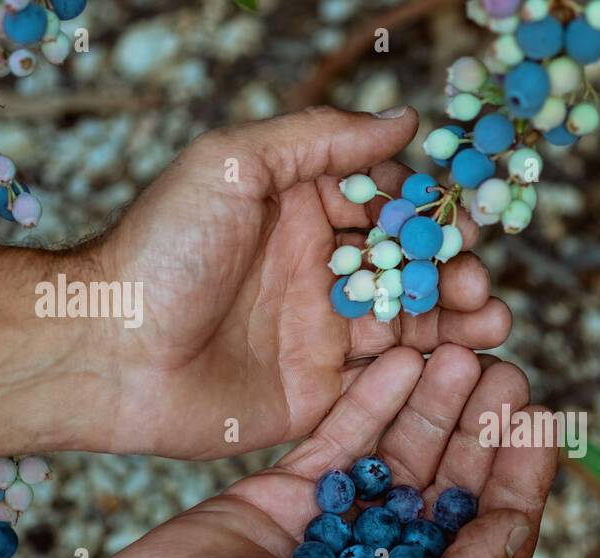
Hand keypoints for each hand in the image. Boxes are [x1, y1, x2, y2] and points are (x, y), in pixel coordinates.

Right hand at [88, 345, 555, 557]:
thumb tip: (519, 528)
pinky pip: (346, 435)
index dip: (524, 476)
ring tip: (465, 352)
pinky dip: (375, 399)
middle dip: (485, 427)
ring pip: (403, 452)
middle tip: (508, 370)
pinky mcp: (292, 488)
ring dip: (437, 404)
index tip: (546, 418)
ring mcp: (340, 522)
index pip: (493, 533)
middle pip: (453, 483)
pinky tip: (405, 359)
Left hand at [89, 107, 512, 458]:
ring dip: (455, 324)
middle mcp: (318, 274)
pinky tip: (462, 366)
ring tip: (493, 321)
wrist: (106, 352)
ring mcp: (320, 337)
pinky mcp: (317, 395)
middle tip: (477, 284)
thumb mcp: (234, 164)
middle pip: (408, 272)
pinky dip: (426, 376)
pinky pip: (384, 384)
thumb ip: (320, 139)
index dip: (430, 216)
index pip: (387, 208)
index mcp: (302, 215)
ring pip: (408, 328)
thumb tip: (406, 120)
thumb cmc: (161, 250)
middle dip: (453, 275)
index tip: (464, 223)